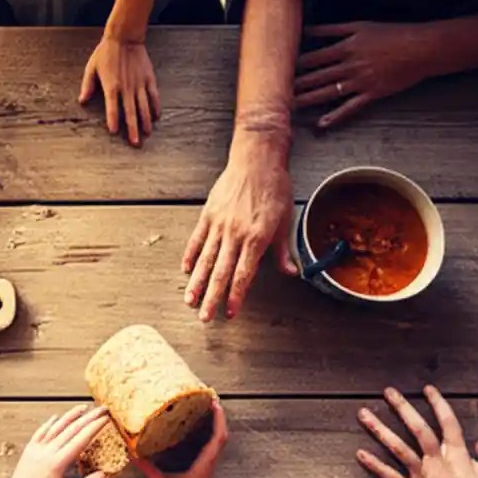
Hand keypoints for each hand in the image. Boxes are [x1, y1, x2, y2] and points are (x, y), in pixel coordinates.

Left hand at [0, 406, 111, 477]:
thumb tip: (104, 475)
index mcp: (57, 464)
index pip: (81, 440)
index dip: (95, 427)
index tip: (106, 419)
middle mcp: (46, 452)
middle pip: (71, 430)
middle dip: (88, 418)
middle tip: (101, 409)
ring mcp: (36, 450)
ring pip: (56, 428)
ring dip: (70, 416)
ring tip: (83, 407)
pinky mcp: (28, 451)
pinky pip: (40, 433)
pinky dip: (50, 423)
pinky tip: (56, 417)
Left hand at [79, 36, 159, 146]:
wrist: (124, 36)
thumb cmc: (105, 52)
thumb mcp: (91, 67)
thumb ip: (88, 85)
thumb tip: (82, 100)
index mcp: (111, 86)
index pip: (112, 108)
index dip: (113, 120)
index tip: (114, 132)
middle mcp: (126, 87)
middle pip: (130, 112)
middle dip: (132, 129)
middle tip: (135, 143)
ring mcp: (139, 83)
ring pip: (143, 106)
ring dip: (145, 121)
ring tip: (146, 134)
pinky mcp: (148, 78)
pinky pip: (153, 95)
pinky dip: (155, 106)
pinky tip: (156, 117)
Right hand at [134, 400, 227, 477]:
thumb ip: (147, 467)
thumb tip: (133, 452)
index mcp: (204, 464)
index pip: (219, 437)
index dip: (219, 419)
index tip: (214, 403)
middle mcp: (210, 463)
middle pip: (223, 436)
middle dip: (219, 416)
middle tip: (210, 400)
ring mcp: (209, 467)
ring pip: (219, 442)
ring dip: (217, 424)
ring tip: (207, 409)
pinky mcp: (205, 470)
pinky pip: (212, 448)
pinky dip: (211, 435)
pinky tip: (199, 429)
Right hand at [184, 150, 297, 320]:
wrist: (256, 159)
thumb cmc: (274, 187)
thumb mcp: (285, 219)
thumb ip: (283, 250)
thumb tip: (291, 273)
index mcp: (256, 237)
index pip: (244, 274)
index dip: (236, 295)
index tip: (230, 312)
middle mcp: (235, 234)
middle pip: (220, 272)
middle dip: (212, 297)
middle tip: (204, 317)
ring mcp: (219, 224)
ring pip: (205, 259)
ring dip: (196, 283)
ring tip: (189, 300)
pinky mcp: (208, 214)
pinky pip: (196, 239)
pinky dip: (190, 256)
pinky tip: (186, 270)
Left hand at [295, 22, 441, 128]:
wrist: (421, 48)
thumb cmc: (393, 35)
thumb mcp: (361, 25)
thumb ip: (334, 29)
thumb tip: (311, 29)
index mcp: (347, 47)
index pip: (315, 57)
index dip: (297, 64)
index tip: (282, 70)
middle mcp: (351, 65)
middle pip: (318, 76)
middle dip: (297, 85)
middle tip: (278, 93)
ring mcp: (361, 81)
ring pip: (329, 92)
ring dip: (309, 100)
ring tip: (292, 106)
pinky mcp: (372, 94)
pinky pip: (350, 108)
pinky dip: (335, 116)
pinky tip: (321, 124)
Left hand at [355, 386, 477, 477]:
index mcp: (461, 456)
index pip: (448, 423)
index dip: (438, 404)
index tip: (428, 389)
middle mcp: (439, 462)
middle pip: (418, 428)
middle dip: (402, 407)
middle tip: (388, 391)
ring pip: (398, 447)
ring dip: (380, 429)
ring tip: (363, 414)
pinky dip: (375, 465)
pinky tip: (360, 454)